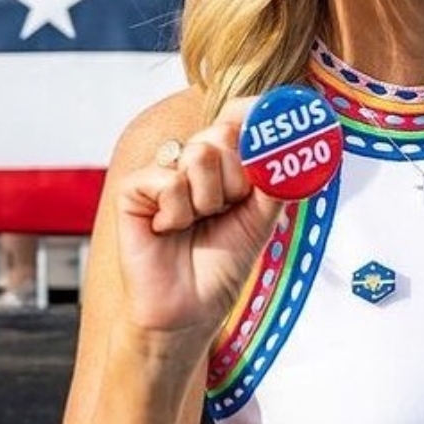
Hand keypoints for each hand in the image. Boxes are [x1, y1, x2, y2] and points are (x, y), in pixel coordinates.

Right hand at [114, 99, 283, 339]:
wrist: (190, 310)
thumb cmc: (221, 265)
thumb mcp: (260, 219)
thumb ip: (274, 181)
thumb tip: (290, 146)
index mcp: (224, 164)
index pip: (238, 119)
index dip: (254, 114)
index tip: (272, 116)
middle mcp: (193, 161)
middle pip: (223, 133)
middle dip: (237, 178)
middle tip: (227, 208)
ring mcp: (163, 171)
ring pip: (199, 154)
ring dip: (208, 200)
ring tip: (197, 224)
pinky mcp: (134, 189)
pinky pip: (169, 180)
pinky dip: (177, 212)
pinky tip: (168, 231)